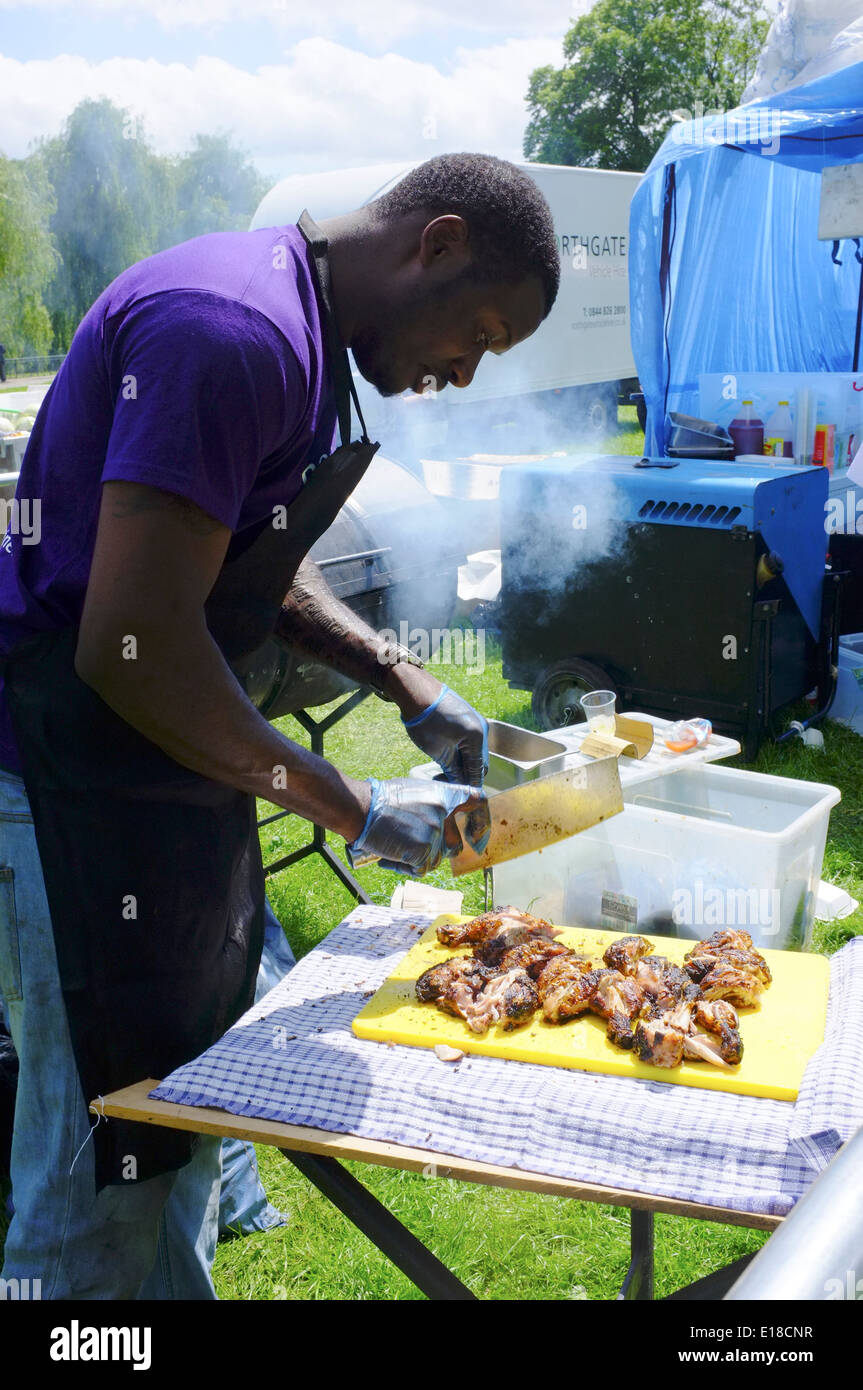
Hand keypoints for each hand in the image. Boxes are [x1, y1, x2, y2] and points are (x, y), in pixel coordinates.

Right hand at [345, 777, 487, 876]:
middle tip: (415, 848)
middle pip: (453, 844)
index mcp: (444, 794)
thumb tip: (445, 822)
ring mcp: (434, 833)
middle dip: (437, 852)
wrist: (362, 808)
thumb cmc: (381, 799)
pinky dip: (405, 867)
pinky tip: (389, 858)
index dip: (481, 822)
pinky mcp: (422, 851)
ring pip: (435, 859)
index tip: (476, 839)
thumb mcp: (416, 791)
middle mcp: (443, 813)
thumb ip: (434, 804)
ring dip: (417, 859)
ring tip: (394, 848)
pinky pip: (421, 869)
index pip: (478, 802)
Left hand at [402, 685, 488, 786]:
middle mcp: (482, 729)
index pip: (477, 770)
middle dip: (467, 775)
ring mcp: (476, 721)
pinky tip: (448, 757)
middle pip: (479, 762)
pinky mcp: (468, 718)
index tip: (461, 797)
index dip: (470, 786)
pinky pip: (470, 741)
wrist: (416, 691)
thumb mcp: (438, 751)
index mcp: (477, 737)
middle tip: (449, 784)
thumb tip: (460, 785)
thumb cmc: (424, 721)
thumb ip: (453, 770)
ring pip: (475, 752)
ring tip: (445, 772)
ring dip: (464, 764)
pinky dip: (462, 752)